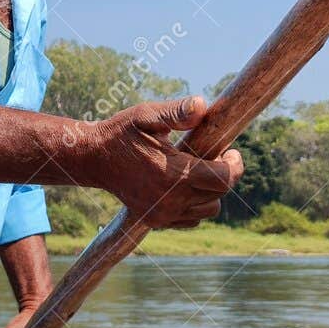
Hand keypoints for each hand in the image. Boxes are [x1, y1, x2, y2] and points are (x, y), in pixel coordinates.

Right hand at [92, 94, 243, 228]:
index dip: (235, 165)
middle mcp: (170, 200)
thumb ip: (176, 112)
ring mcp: (163, 214)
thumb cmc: (121, 133)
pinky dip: (195, 205)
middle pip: (219, 195)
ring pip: (208, 209)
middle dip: (223, 174)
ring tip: (197, 171)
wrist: (93, 159)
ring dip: (210, 191)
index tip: (231, 151)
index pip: (223, 179)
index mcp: (172, 174)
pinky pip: (191, 219)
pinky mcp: (156, 221)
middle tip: (214, 155)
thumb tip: (202, 105)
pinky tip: (184, 185)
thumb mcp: (146, 115)